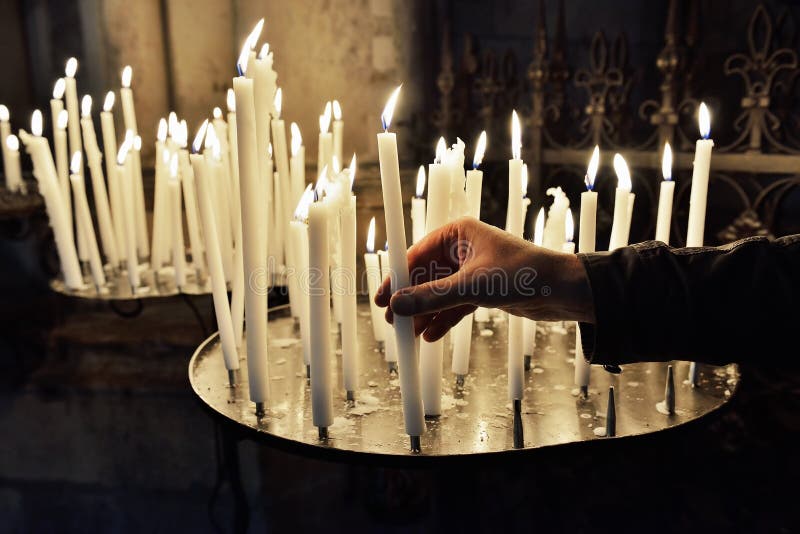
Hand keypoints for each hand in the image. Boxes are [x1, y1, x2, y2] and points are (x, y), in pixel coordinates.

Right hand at [374, 217, 594, 341]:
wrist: (564, 290)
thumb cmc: (523, 274)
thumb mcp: (472, 287)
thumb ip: (432, 297)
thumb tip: (397, 306)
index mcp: (458, 233)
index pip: (415, 255)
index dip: (396, 279)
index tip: (381, 300)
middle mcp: (462, 249)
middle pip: (424, 276)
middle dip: (410, 301)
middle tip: (393, 323)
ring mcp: (472, 270)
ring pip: (439, 293)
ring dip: (424, 314)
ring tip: (409, 335)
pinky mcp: (483, 290)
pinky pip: (454, 305)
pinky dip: (443, 319)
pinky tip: (429, 337)